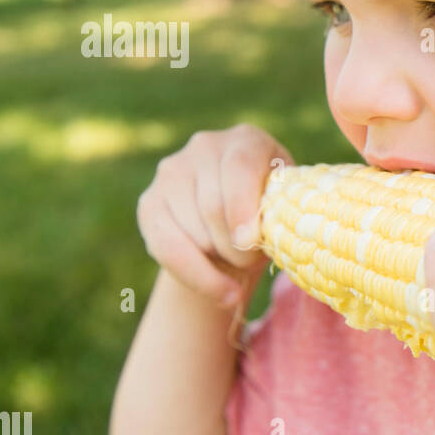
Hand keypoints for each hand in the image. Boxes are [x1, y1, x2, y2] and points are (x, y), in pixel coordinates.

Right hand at [136, 124, 293, 308]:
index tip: (248, 243)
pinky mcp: (149, 201)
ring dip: (219, 260)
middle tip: (252, 262)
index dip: (242, 208)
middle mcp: (206, 146)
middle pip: (214, 205)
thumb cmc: (271, 214)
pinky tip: (224, 293)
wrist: (236, 227)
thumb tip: (263, 238)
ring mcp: (172, 171)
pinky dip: (198, 277)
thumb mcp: (285, 208)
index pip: (239, 168)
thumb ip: (280, 214)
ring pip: (192, 230)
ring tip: (237, 264)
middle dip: (236, 247)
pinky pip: (166, 247)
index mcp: (248, 140)